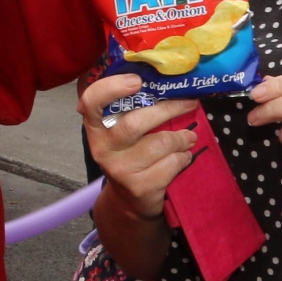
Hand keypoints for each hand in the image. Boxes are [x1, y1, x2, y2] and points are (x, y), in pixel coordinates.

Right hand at [82, 73, 198, 218]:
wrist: (129, 200)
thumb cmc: (129, 154)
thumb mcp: (121, 131)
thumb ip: (130, 108)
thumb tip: (164, 80)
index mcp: (95, 127)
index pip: (92, 101)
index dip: (111, 88)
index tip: (137, 81)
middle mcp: (102, 148)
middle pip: (136, 122)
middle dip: (169, 109)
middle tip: (189, 103)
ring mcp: (120, 169)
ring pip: (161, 143)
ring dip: (182, 138)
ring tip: (189, 137)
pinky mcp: (140, 187)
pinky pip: (171, 163)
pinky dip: (183, 157)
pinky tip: (183, 156)